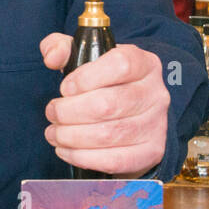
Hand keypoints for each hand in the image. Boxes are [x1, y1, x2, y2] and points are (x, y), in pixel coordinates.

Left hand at [40, 34, 169, 176]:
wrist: (133, 114)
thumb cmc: (104, 84)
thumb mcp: (85, 58)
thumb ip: (62, 48)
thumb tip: (52, 57)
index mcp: (144, 63)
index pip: (120, 65)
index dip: (86, 78)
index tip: (65, 88)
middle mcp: (155, 93)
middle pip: (109, 104)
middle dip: (70, 112)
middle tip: (52, 113)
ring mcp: (156, 124)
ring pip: (109, 134)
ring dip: (72, 136)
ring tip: (54, 133)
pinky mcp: (151, 151)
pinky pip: (115, 160)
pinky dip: (83, 157)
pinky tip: (66, 150)